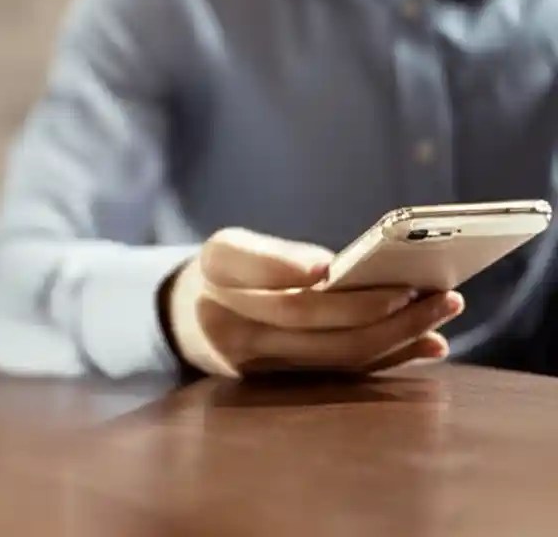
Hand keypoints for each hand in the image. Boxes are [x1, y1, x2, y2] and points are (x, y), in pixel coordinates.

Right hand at [166, 228, 463, 377]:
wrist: (190, 320)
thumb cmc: (228, 273)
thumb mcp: (234, 248)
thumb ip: (277, 255)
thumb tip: (339, 273)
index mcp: (218, 274)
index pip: (262, 277)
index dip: (306, 278)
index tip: (346, 272)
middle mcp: (231, 324)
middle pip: (314, 324)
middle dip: (381, 311)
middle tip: (437, 294)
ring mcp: (256, 363)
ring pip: (335, 354)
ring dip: (397, 336)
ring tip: (443, 311)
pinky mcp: (282, 384)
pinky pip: (342, 373)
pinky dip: (389, 359)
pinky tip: (428, 345)